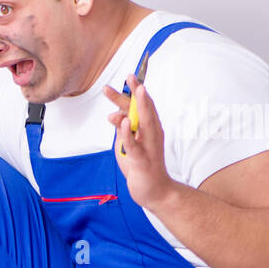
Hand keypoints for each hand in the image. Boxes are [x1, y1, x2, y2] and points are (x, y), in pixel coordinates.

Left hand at [103, 75, 179, 211]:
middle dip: (137, 92)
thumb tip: (114, 114)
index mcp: (149, 129)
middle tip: (130, 76)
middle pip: (144, 110)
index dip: (136, 91)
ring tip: (134, 93)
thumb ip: (122, 129)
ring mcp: (148, 147)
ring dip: (138, 108)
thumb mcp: (127, 144)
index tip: (130, 76)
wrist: (154, 192)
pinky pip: (134, 145)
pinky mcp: (142, 161)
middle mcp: (152, 134)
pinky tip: (123, 123)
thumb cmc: (141, 165)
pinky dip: (128, 134)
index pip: (142, 106)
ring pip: (144, 124)